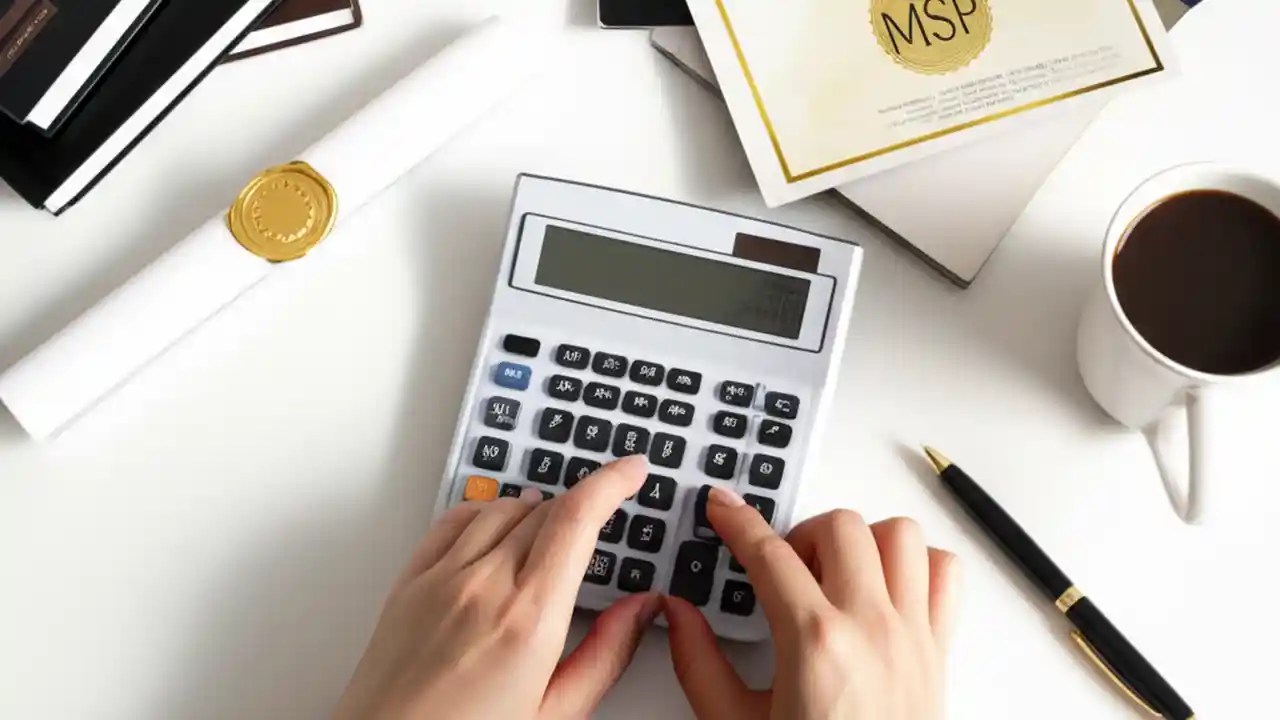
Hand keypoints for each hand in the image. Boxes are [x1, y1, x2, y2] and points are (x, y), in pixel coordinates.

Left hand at [333, 455, 658, 719]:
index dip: (610, 482)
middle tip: (601, 521)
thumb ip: (606, 654)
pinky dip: (485, 512)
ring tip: (552, 530)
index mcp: (529, 618)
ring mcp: (442, 578)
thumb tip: (643, 610)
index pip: (577, 518)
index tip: (632, 470)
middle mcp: (484, 585)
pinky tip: (496, 527)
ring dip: (536, 509)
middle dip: (581, 507)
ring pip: (502, 508)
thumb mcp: (555, 714)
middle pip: (546, 510)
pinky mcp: (410, 582)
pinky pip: (454, 520)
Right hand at [665, 488, 959, 719]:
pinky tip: (885, 587)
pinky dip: (918, 564)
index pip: (769, 553)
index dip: (738, 521)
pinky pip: (946, 574)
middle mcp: (871, 627)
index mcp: (815, 642)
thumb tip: (677, 614)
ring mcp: (913, 634)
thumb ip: (698, 662)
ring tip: (834, 572)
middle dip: (800, 533)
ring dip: (863, 540)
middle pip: (840, 526)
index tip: (723, 506)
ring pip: (900, 536)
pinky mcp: (940, 650)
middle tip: (780, 566)